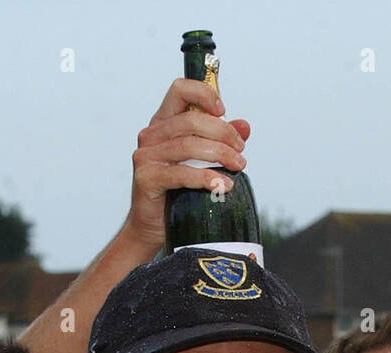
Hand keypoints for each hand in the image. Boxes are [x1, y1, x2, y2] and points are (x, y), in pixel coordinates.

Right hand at [123, 78, 251, 250]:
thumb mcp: (201, 160)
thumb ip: (221, 140)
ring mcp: (146, 156)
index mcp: (163, 123)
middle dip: (223, 133)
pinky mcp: (147, 178)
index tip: (224, 111)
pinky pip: (182, 173)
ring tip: (238, 167)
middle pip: (191, 120)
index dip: (204, 94)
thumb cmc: (178, 190)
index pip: (180, 90)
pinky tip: (223, 185)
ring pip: (189, 145)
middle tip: (241, 152)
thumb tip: (244, 125)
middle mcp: (151, 135)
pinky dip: (207, 178)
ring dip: (220, 154)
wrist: (153, 226)